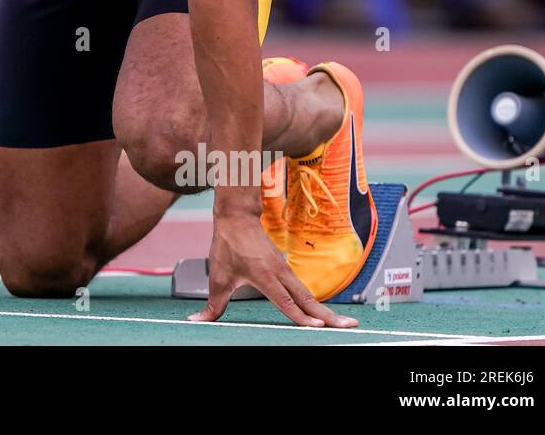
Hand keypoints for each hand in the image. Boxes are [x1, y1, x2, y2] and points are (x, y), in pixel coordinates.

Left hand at [189, 212, 357, 327]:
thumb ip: (212, 305)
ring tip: (345, 323)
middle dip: (328, 315)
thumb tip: (196, 320)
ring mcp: (285, 271)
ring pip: (309, 294)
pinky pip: (303, 290)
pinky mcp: (286, 270)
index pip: (286, 301)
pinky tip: (325, 314)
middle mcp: (280, 273)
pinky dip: (316, 303)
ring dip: (326, 310)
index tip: (318, 326)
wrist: (237, 218)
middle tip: (349, 326)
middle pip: (308, 299)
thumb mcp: (218, 277)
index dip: (301, 316)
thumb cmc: (228, 246)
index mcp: (265, 276)